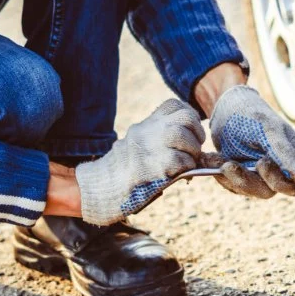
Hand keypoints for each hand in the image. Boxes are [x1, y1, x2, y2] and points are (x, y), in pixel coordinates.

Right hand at [75, 99, 204, 224]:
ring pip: (182, 134)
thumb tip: (196, 154)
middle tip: (195, 149)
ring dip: (193, 150)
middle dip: (198, 133)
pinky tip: (180, 174)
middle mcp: (146, 131)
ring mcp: (146, 146)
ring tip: (188, 162)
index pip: (174, 106)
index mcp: (146, 126)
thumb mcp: (141, 149)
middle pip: (185, 116)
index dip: (190, 117)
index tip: (192, 132)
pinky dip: (186, 167)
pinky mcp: (149, 166)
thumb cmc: (123, 175)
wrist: (96, 189)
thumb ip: (163, 144)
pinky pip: (180, 160)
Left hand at [209, 85, 294, 197]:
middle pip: (267, 191)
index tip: (261, 162)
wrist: (227, 106)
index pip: (294, 186)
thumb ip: (283, 152)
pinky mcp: (242, 176)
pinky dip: (218, 172)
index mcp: (292, 157)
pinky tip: (211, 157)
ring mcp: (259, 175)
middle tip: (227, 164)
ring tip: (214, 157)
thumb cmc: (251, 112)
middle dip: (245, 179)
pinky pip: (231, 184)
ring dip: (228, 176)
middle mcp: (278, 169)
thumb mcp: (268, 128)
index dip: (278, 181)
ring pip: (247, 190)